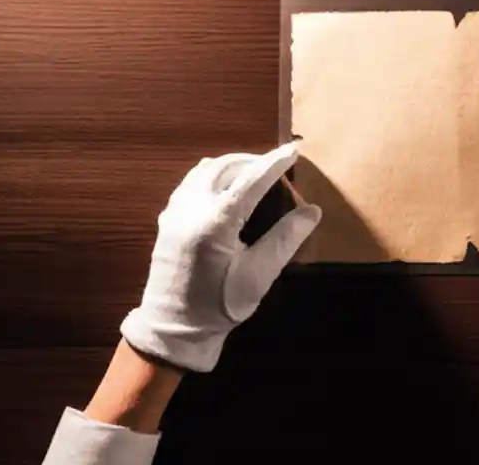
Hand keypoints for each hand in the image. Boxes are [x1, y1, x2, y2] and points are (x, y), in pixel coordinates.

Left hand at [120, 143, 320, 371]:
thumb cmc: (219, 305)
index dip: (275, 163)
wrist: (173, 329)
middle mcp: (192, 208)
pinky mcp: (167, 220)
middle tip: (276, 167)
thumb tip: (311, 210)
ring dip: (232, 164)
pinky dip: (212, 175)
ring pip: (205, 170)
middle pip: (226, 166)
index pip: (252, 179)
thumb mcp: (258, 276)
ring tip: (253, 172)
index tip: (294, 150)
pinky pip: (191, 182)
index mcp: (216, 222)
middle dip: (253, 161)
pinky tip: (223, 186)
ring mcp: (175, 212)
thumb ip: (285, 239)